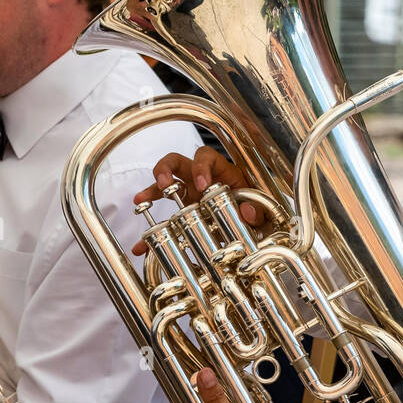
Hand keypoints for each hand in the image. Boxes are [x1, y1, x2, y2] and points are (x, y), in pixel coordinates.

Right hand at [132, 145, 260, 254]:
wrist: (254, 231)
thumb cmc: (256, 213)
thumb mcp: (262, 214)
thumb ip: (258, 212)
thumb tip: (248, 211)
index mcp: (222, 173)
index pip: (207, 157)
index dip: (201, 167)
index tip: (201, 185)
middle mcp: (201, 179)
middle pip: (177, 161)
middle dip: (166, 169)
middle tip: (164, 184)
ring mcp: (189, 195)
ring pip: (164, 185)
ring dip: (151, 190)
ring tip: (140, 200)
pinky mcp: (182, 215)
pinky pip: (162, 220)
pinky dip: (150, 233)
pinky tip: (141, 246)